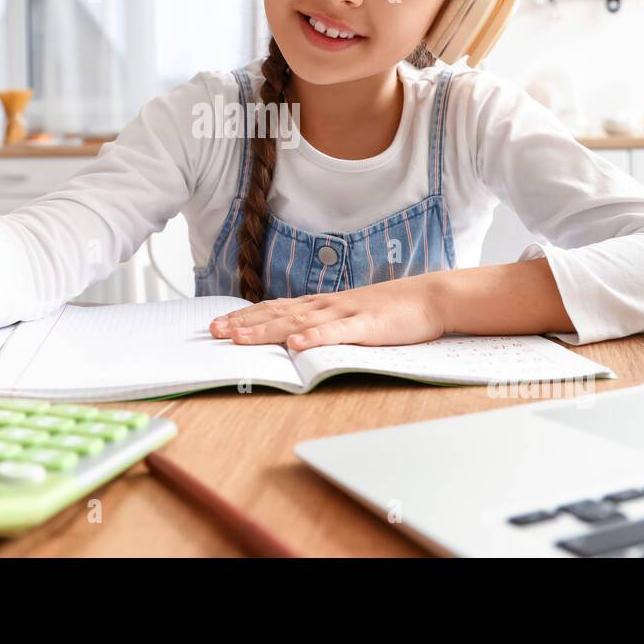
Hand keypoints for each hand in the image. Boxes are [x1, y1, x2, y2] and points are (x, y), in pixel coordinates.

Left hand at [208, 273, 447, 349]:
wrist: (430, 297)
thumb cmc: (390, 311)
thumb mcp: (349, 316)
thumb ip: (323, 325)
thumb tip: (291, 339)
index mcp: (321, 305)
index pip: (275, 309)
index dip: (246, 317)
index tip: (218, 325)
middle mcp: (327, 305)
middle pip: (278, 314)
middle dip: (244, 324)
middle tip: (214, 332)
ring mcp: (346, 313)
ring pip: (300, 322)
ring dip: (268, 330)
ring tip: (240, 338)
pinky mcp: (367, 325)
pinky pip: (338, 333)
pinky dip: (315, 338)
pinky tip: (296, 345)